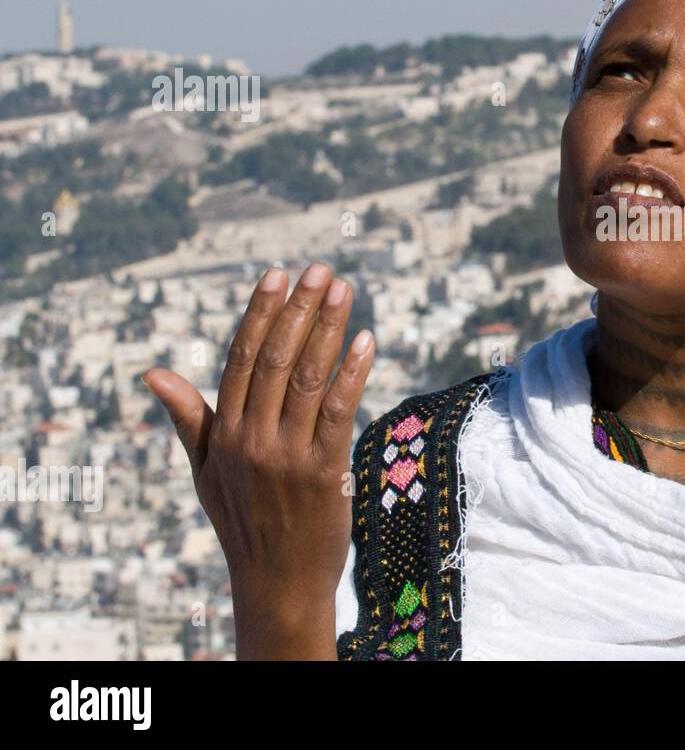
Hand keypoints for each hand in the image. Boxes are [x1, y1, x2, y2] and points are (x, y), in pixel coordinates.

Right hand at [142, 263, 374, 658]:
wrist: (276, 581)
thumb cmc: (242, 520)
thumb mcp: (205, 469)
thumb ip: (189, 417)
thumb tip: (152, 372)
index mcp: (224, 432)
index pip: (242, 358)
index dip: (261, 313)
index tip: (276, 274)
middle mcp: (251, 439)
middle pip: (277, 358)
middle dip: (299, 309)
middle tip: (319, 269)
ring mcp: (286, 455)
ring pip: (309, 377)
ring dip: (328, 328)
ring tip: (343, 289)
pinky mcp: (323, 472)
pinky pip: (338, 412)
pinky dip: (352, 373)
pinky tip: (365, 341)